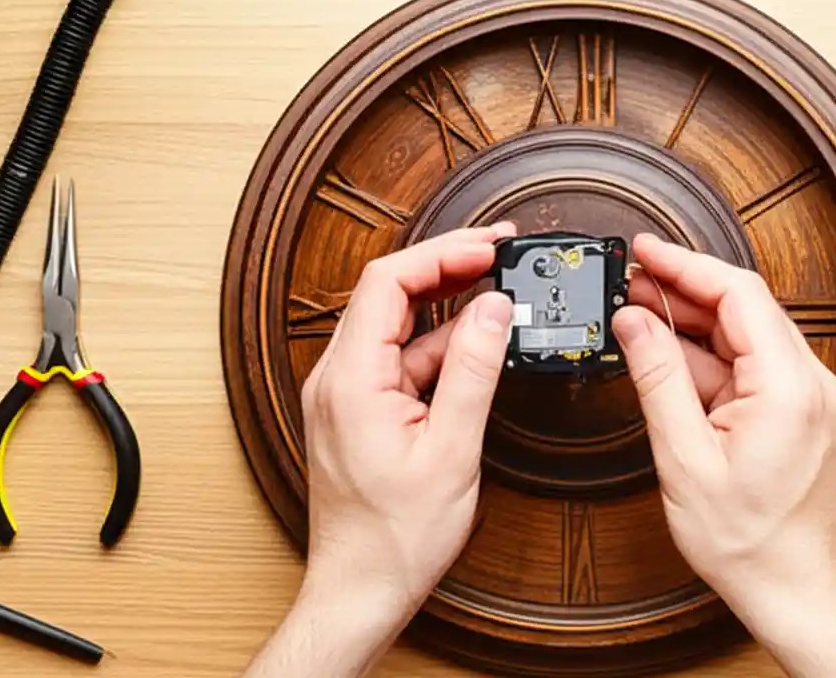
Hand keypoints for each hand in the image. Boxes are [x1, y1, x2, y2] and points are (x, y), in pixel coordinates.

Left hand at [300, 222, 515, 608]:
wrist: (361, 589)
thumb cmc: (395, 538)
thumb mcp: (452, 450)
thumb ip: (474, 371)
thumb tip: (495, 310)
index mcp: (350, 381)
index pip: (388, 282)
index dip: (442, 252)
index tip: (489, 245)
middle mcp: (336, 379)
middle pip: (389, 293)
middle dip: (446, 266)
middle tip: (499, 254)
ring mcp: (345, 394)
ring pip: (396, 325)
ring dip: (446, 305)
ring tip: (498, 291)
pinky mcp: (358, 410)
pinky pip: (399, 359)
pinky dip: (438, 345)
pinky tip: (476, 345)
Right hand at [613, 233, 835, 676]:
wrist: (790, 590)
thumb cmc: (747, 544)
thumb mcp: (684, 458)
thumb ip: (658, 380)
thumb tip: (634, 323)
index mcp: (790, 389)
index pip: (739, 295)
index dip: (686, 265)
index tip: (645, 251)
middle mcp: (811, 384)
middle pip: (744, 309)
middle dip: (683, 290)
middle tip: (628, 283)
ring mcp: (809, 398)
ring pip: (744, 336)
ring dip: (692, 324)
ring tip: (637, 315)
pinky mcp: (799, 412)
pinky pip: (750, 366)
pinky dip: (708, 357)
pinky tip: (667, 355)